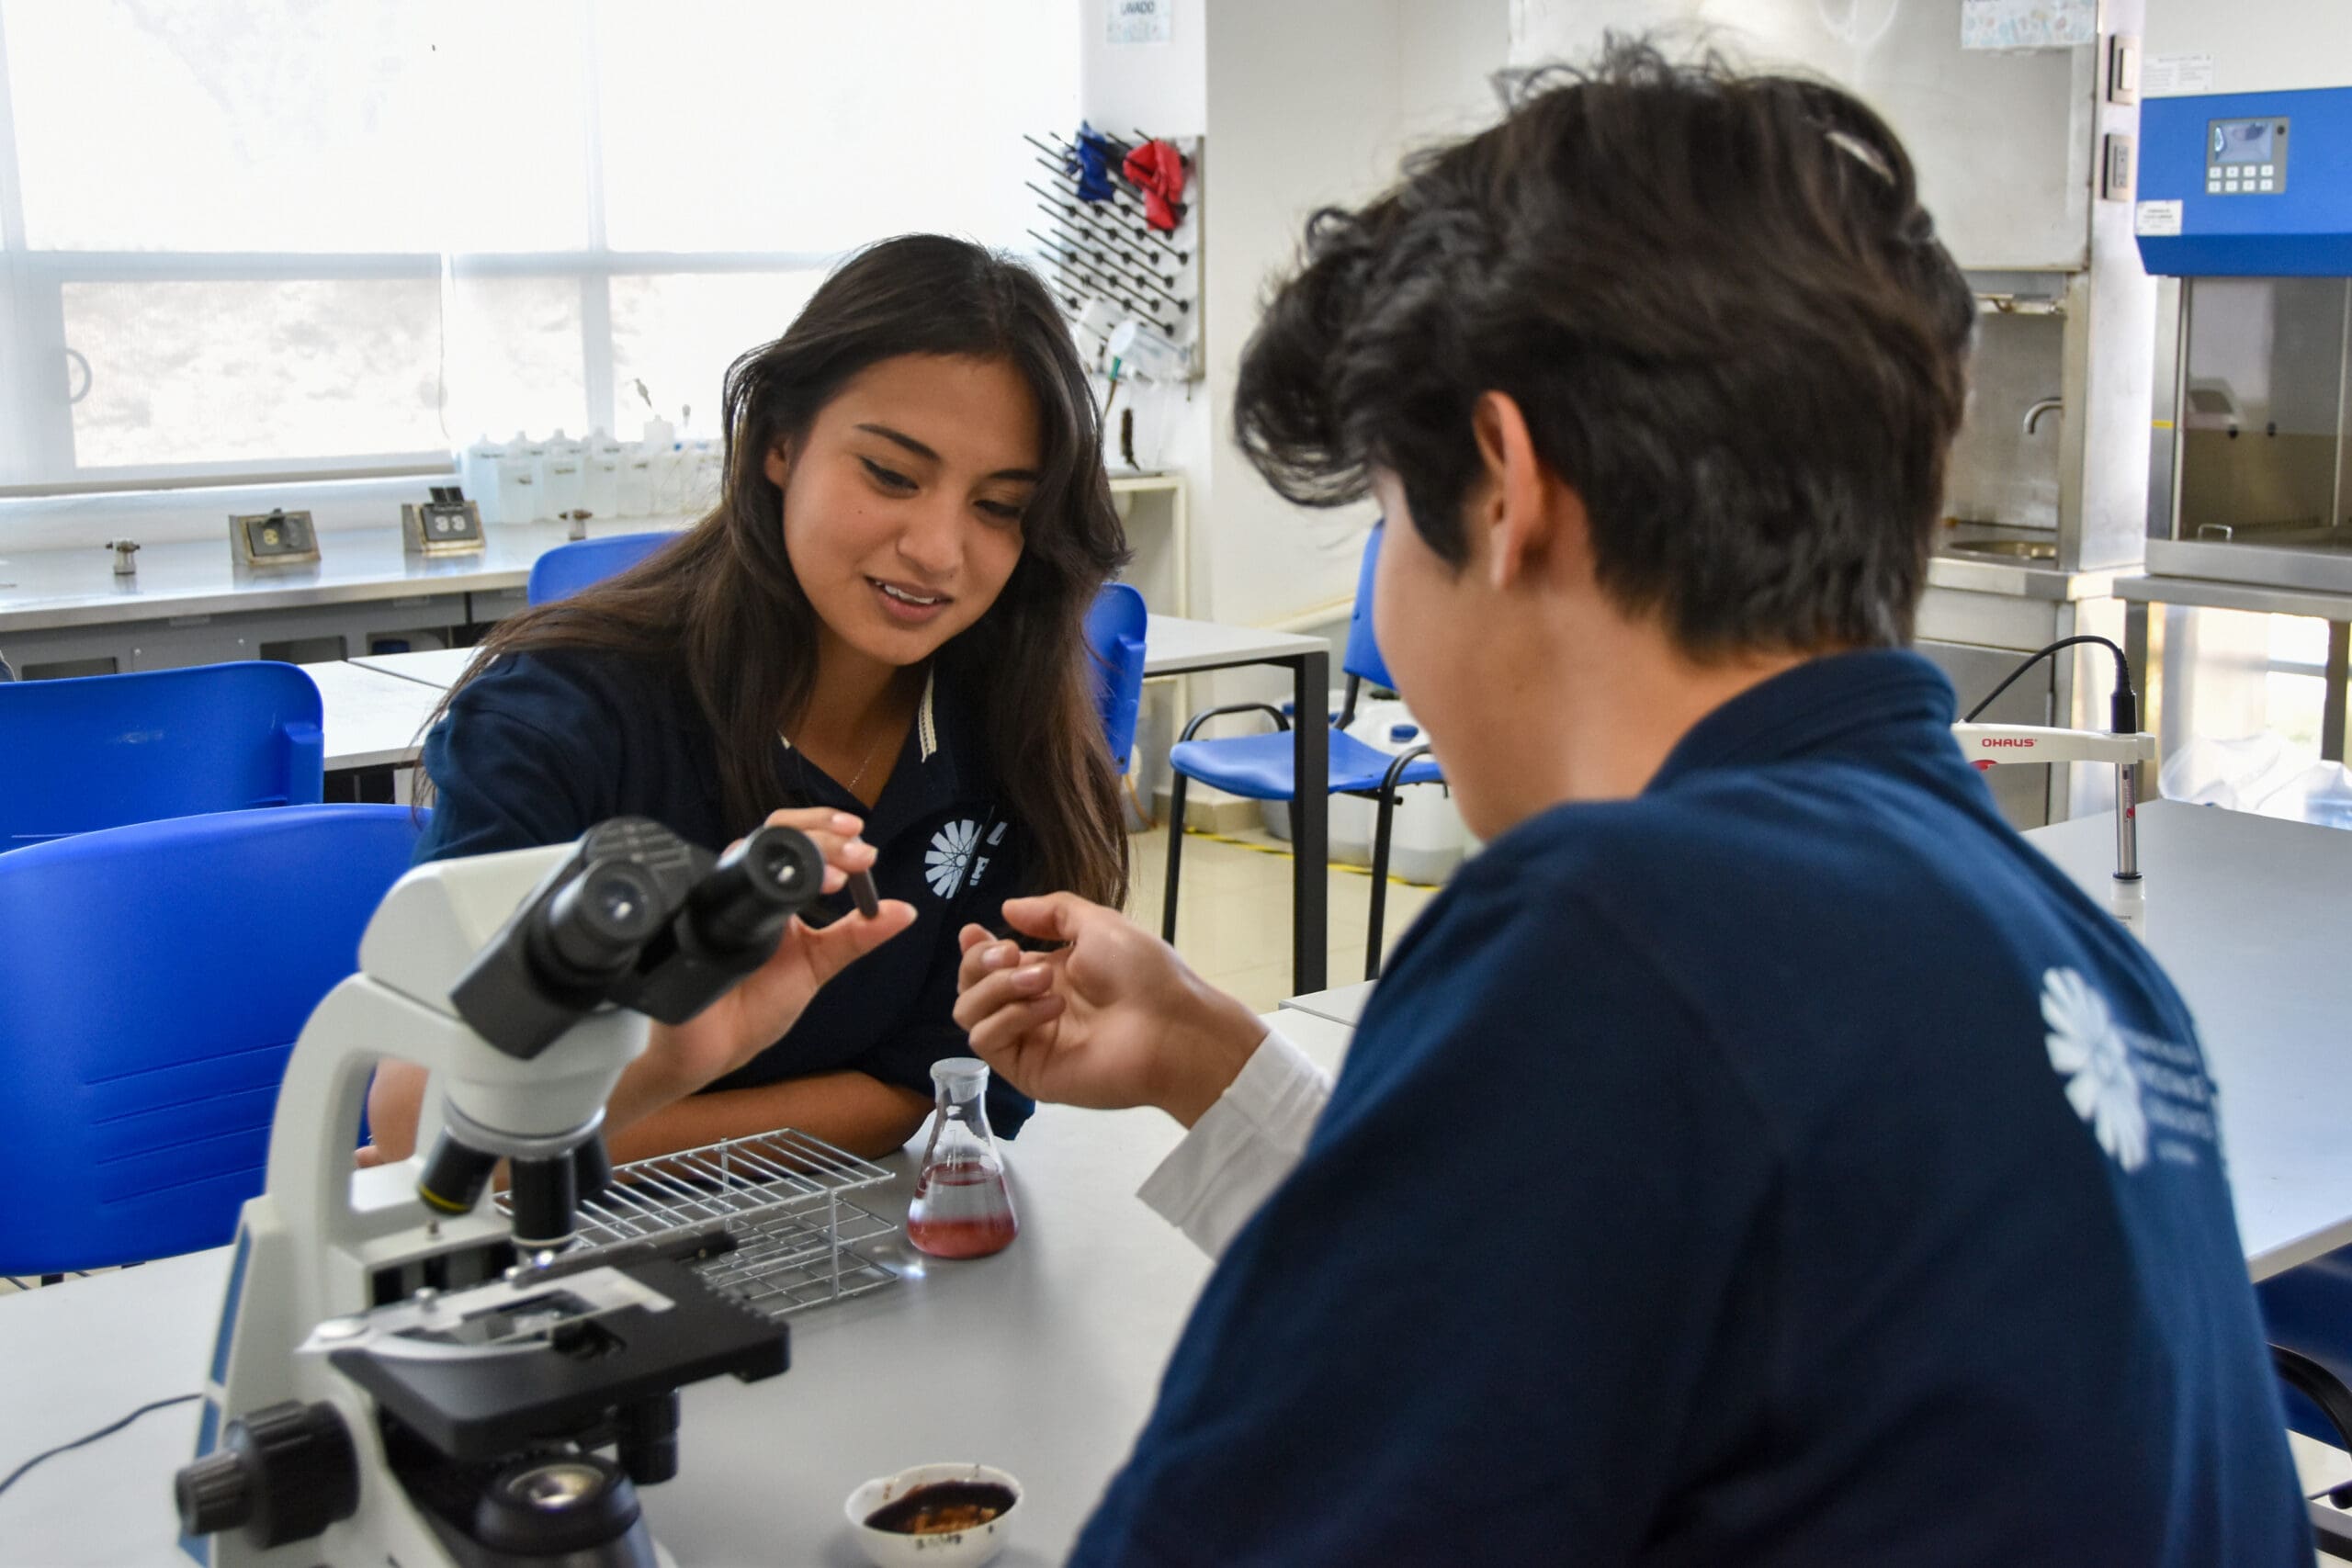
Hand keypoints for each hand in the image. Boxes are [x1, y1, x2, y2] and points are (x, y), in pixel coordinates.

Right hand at [639, 809, 915, 1096]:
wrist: (715, 1048)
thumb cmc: (760, 1005)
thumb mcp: (818, 964)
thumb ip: (858, 936)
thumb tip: (907, 911)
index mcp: (775, 889)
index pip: (798, 838)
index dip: (829, 832)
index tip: (866, 849)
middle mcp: (744, 885)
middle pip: (774, 832)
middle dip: (822, 834)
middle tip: (859, 853)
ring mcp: (715, 897)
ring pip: (746, 848)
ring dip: (796, 850)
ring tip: (837, 877)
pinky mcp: (692, 918)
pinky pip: (713, 887)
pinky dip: (751, 884)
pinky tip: (785, 900)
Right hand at [952, 894, 1265, 1126]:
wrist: (1170, 1027)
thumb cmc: (1142, 974)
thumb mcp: (1099, 925)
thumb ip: (1052, 912)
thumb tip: (1008, 908)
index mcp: (1046, 973)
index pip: (988, 965)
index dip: (975, 949)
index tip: (976, 932)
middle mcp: (1030, 1007)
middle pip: (970, 986)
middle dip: (981, 962)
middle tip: (1013, 953)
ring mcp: (1027, 1041)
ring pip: (969, 1013)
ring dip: (997, 988)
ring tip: (1044, 981)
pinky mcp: (1027, 1071)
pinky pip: (987, 1041)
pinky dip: (1009, 1017)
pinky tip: (1049, 1009)